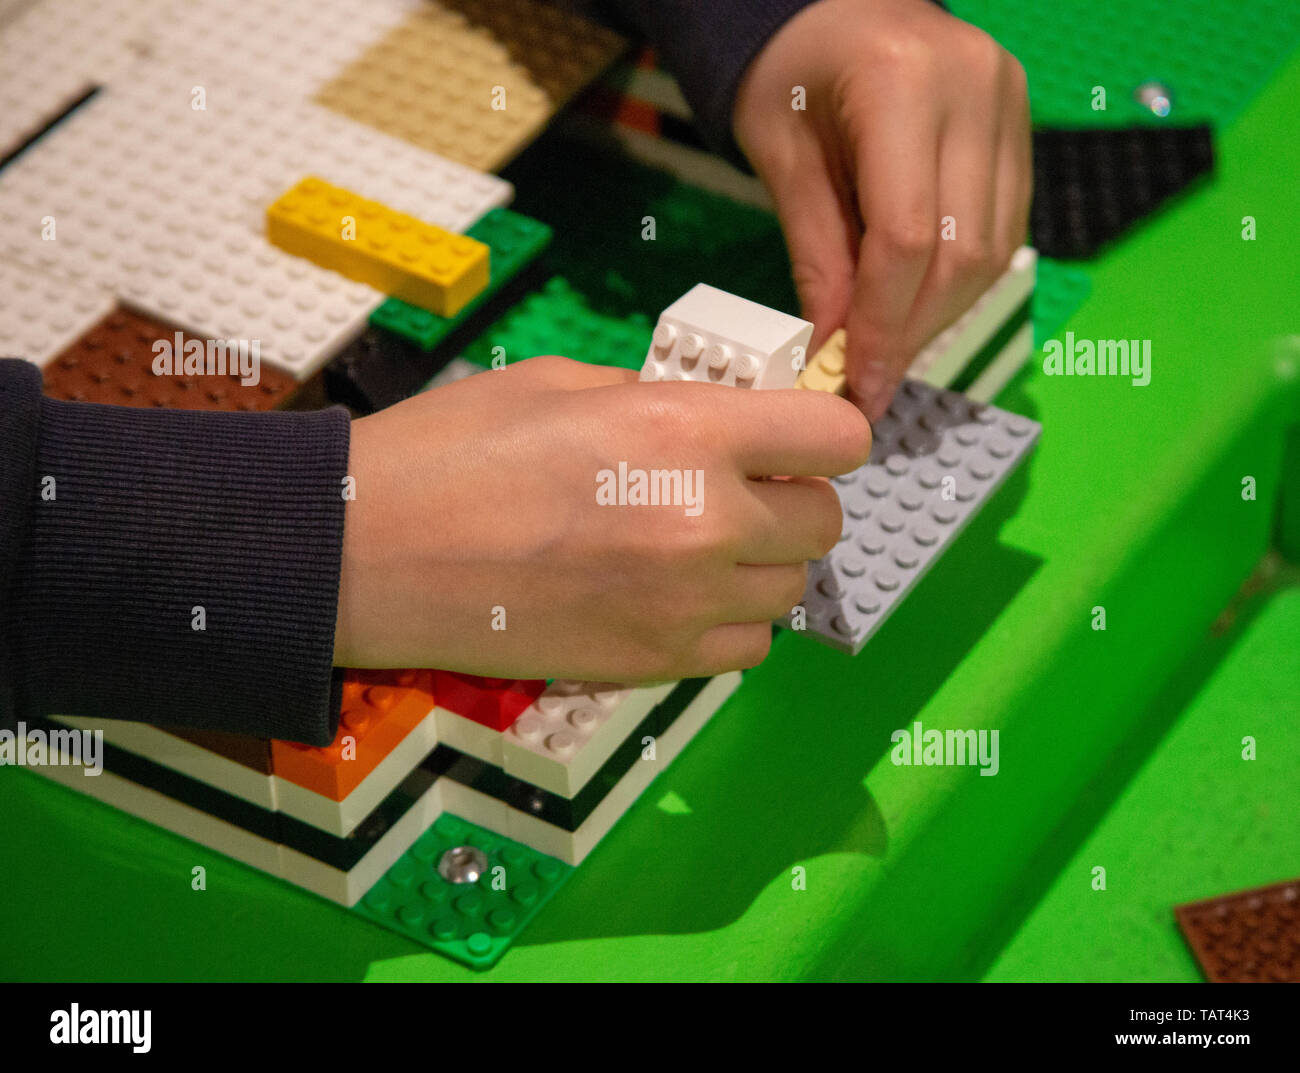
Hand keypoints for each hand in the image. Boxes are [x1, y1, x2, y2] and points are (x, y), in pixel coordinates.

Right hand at [333, 357, 870, 680]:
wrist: (367, 554)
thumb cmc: (449, 454)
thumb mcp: (564, 384)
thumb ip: (663, 402)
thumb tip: (720, 424)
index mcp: (686, 431)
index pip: (838, 438)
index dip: (825, 435)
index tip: (801, 440)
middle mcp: (705, 522)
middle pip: (825, 521)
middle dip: (794, 499)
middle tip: (744, 490)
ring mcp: (683, 604)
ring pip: (788, 590)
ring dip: (760, 564)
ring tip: (698, 547)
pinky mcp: (652, 664)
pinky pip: (745, 648)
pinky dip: (727, 623)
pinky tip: (676, 597)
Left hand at [734, 0, 1031, 417]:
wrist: (832, 10)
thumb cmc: (791, 74)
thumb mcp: (781, 157)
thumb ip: (816, 253)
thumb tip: (837, 347)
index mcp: (903, 85)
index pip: (907, 237)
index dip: (884, 324)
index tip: (859, 381)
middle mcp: (975, 89)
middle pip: (960, 251)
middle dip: (914, 331)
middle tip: (872, 380)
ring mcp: (1008, 103)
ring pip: (992, 249)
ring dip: (940, 314)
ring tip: (890, 350)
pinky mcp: (1019, 124)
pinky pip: (1002, 226)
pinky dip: (961, 280)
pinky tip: (919, 306)